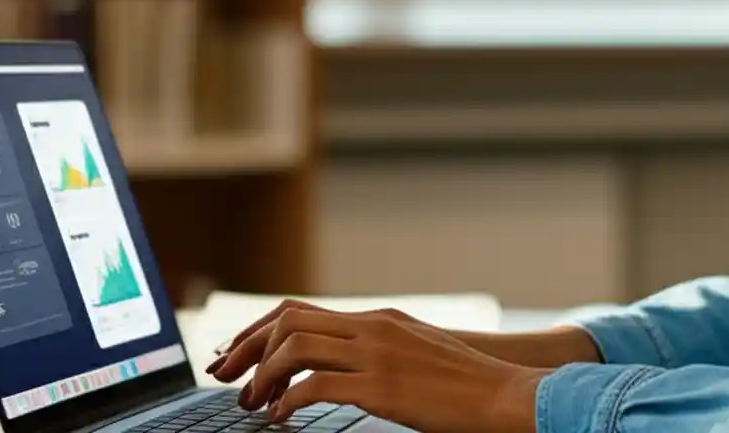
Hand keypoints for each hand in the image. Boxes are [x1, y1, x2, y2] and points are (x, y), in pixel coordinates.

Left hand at [206, 301, 545, 432]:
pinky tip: (280, 419)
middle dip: (245, 348)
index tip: (231, 353)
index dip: (256, 329)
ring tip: (251, 404)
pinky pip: (316, 386)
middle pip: (287, 320)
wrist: (504, 394)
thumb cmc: (464, 384)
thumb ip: (377, 350)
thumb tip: (335, 366)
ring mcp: (377, 354)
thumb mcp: (415, 353)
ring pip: (294, 347)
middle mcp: (372, 328)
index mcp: (377, 319)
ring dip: (261, 377)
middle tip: (224, 378)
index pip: (299, 309)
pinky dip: (288, 402)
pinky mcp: (382, 386)